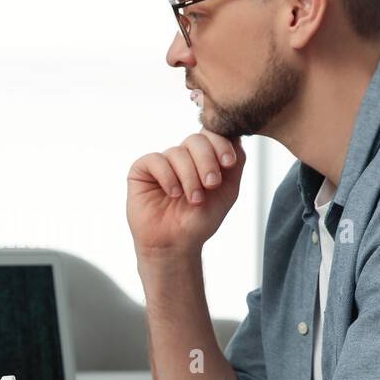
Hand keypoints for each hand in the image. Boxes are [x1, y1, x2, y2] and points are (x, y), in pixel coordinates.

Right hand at [127, 128, 244, 259]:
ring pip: (177, 152)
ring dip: (189, 177)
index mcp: (203, 158)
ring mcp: (162, 162)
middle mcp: (183, 156)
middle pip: (196, 140)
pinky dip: (168, 177)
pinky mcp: (142, 169)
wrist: (175, 244)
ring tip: (194, 199)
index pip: (212, 135)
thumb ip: (237, 162)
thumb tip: (237, 136)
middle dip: (207, 161)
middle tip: (211, 183)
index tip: (229, 162)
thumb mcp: (228, 191)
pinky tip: (173, 193)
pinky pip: (156, 160)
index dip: (221, 144)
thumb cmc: (200, 220)